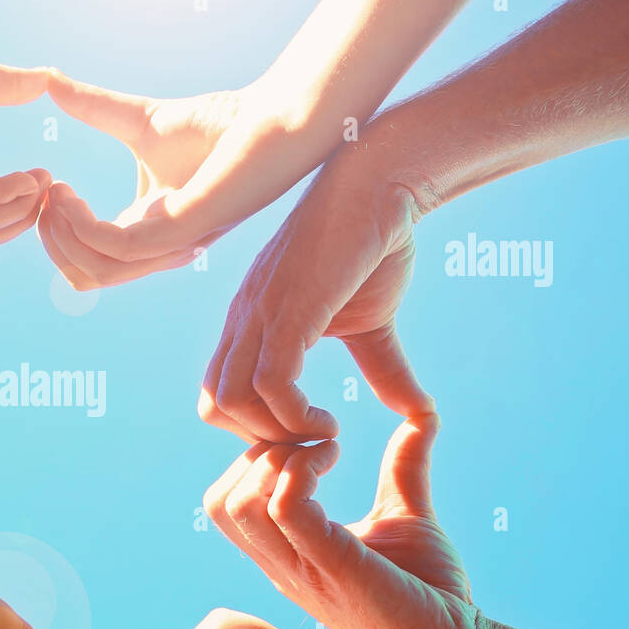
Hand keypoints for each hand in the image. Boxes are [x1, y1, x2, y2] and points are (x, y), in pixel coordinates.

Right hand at [38, 73, 327, 288]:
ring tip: (53, 193)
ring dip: (62, 234)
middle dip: (52, 241)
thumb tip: (48, 80)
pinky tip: (69, 192)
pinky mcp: (186, 227)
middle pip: (85, 277)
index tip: (43, 188)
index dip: (55, 233)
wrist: (273, 116)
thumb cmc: (220, 122)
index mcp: (148, 233)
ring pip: (96, 271)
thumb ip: (93, 107)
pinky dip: (82, 225)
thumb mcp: (138, 119)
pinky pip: (118, 247)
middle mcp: (159, 249)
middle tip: (42, 197)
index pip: (88, 263)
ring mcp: (172, 244)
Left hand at [199, 151, 433, 442]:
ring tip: (324, 434)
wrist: (382, 183)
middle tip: (312, 446)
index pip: (219, 396)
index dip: (258, 429)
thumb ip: (380, 368)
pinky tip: (330, 419)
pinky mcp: (289, 307)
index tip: (307, 436)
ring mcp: (261, 312)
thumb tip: (416, 412)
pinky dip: (295, 415)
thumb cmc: (373, 244)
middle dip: (261, 440)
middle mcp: (244, 319)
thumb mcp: (371, 321)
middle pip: (212, 405)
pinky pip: (270, 380)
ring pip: (231, 400)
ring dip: (278, 434)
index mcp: (250, 322)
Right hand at [202, 414, 488, 628]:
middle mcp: (282, 566)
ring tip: (324, 448)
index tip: (309, 440)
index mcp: (285, 555)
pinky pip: (285, 508)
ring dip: (276, 461)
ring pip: (237, 505)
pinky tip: (336, 457)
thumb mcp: (406, 514)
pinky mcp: (335, 567)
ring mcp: (303, 570)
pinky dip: (301, 470)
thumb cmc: (431, 591)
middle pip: (219, 502)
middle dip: (257, 456)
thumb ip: (404, 464)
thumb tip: (423, 412)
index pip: (225, 503)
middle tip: (312, 441)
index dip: (254, 459)